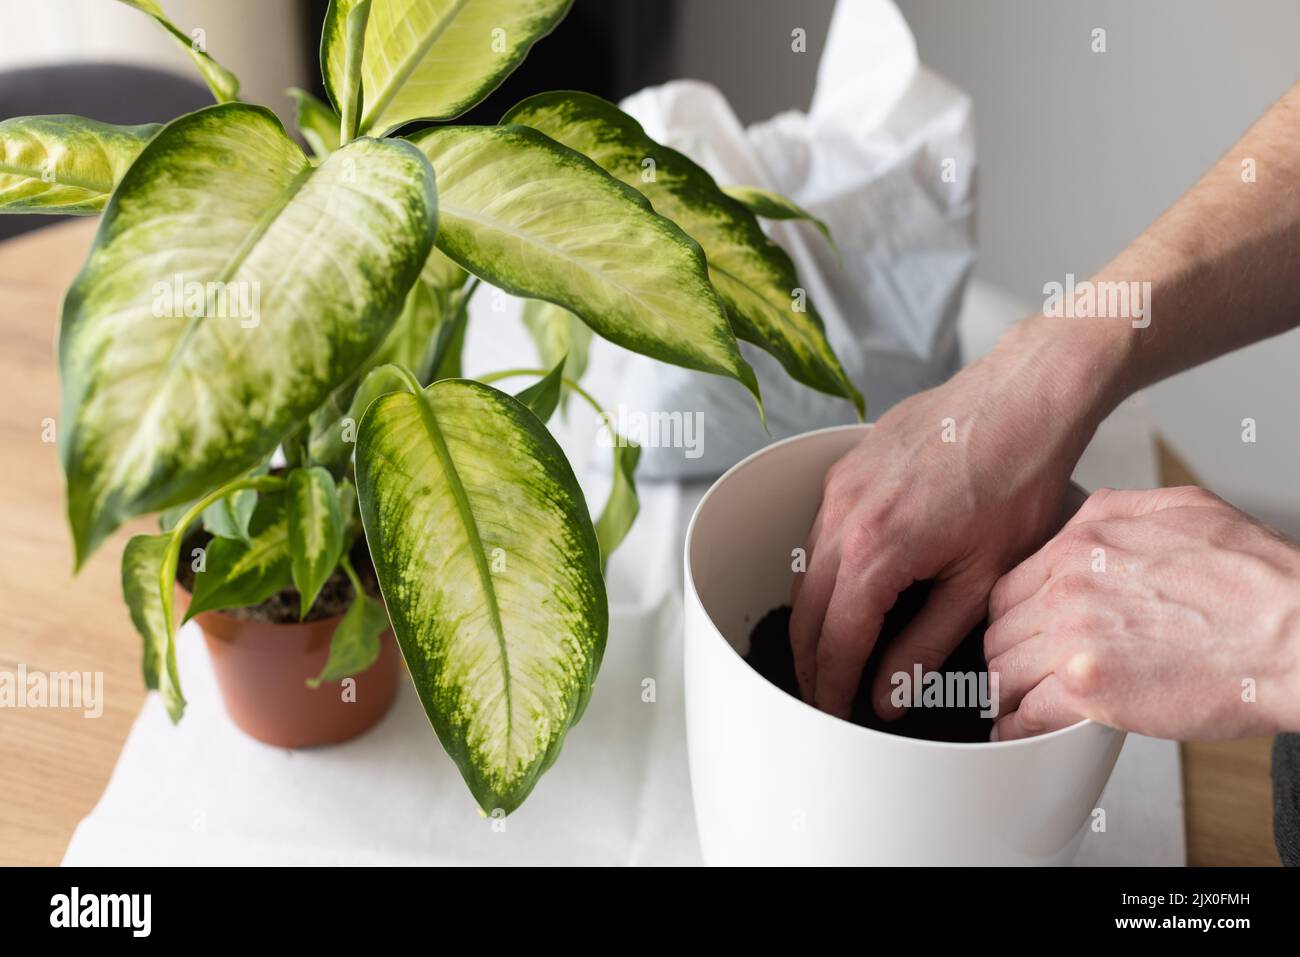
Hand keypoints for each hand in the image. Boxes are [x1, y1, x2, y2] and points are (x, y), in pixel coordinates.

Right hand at [789, 318, 1124, 718]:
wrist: (1025, 398)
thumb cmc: (1019, 478)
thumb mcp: (983, 579)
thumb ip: (929, 645)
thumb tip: (888, 695)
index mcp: (877, 549)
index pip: (836, 641)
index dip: (832, 689)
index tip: (836, 718)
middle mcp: (843, 515)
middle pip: (805, 612)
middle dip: (811, 664)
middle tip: (826, 699)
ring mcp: (840, 487)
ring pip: (805, 572)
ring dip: (815, 619)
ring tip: (837, 654)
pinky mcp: (846, 468)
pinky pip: (819, 534)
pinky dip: (825, 574)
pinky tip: (852, 590)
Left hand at [986, 486, 1299, 740]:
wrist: (1298, 635)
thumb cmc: (1257, 579)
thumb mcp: (1183, 509)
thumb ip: (1120, 511)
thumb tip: (1087, 522)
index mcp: (1084, 544)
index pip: (1011, 586)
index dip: (1012, 618)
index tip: (1018, 635)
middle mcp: (1070, 586)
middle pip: (1001, 629)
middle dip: (1008, 655)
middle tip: (1019, 675)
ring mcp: (1074, 637)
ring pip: (1005, 670)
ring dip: (1009, 692)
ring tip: (1017, 706)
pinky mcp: (1089, 688)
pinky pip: (1027, 713)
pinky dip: (1019, 727)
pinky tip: (1023, 731)